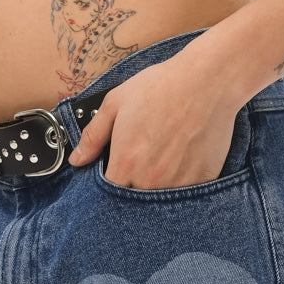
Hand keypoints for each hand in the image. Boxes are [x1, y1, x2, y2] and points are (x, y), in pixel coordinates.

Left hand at [67, 55, 240, 189]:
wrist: (207, 80)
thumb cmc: (161, 87)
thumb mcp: (116, 103)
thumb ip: (93, 136)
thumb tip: (76, 160)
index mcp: (126, 163)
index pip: (108, 194)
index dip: (109, 185)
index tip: (115, 174)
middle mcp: (150, 181)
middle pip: (133, 202)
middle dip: (133, 189)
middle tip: (142, 164)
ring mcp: (178, 185)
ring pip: (160, 203)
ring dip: (157, 190)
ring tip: (162, 162)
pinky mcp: (201, 182)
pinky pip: (186, 196)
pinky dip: (181, 186)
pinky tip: (181, 163)